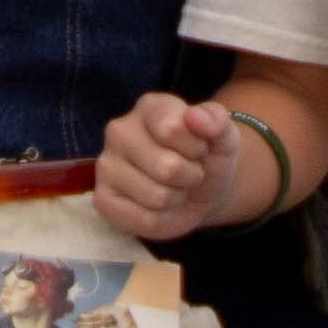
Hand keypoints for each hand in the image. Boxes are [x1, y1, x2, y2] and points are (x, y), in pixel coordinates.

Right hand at [95, 91, 239, 239]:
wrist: (201, 190)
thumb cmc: (207, 157)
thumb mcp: (225, 137)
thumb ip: (217, 121)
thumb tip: (195, 116)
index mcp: (149, 107)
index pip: (172, 129)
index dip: (196, 148)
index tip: (198, 148)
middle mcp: (119, 131)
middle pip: (167, 168)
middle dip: (189, 177)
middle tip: (187, 173)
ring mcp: (106, 165)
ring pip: (156, 196)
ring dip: (176, 198)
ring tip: (173, 188)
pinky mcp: (103, 200)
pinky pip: (144, 221)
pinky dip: (161, 220)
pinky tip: (157, 206)